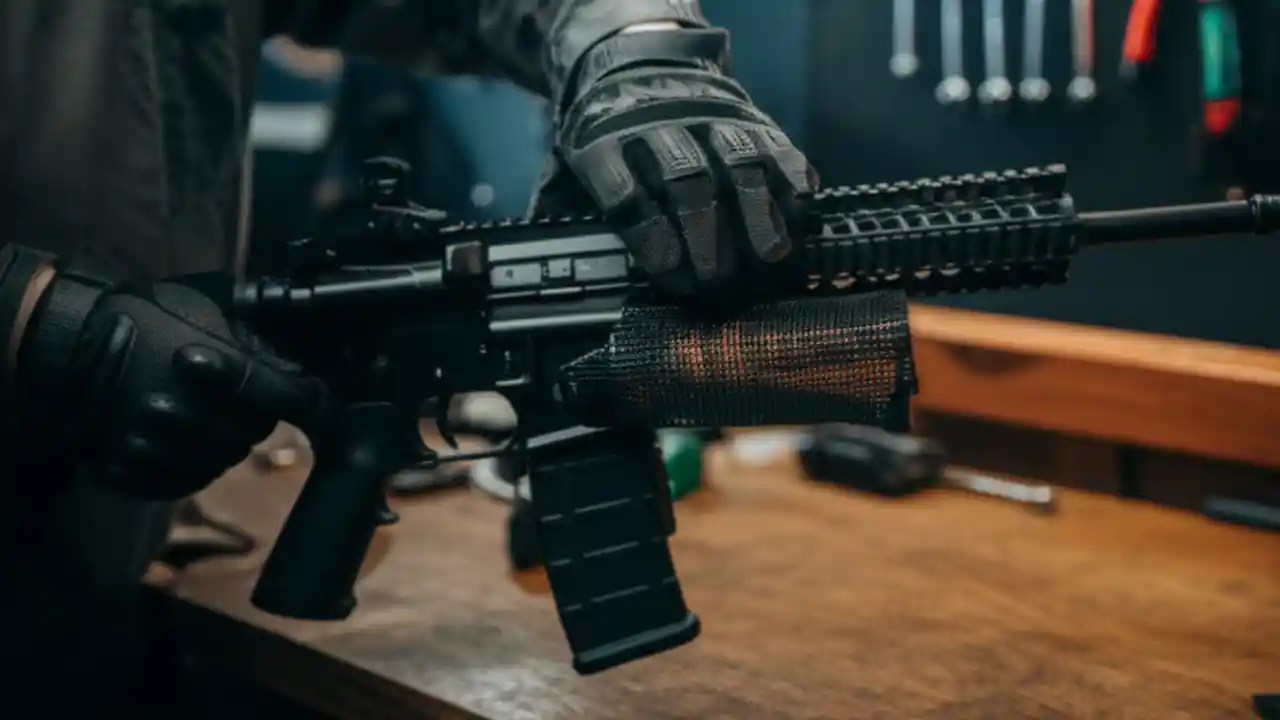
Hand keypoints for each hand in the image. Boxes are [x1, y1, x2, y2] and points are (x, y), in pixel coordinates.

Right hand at [24, 272, 328, 499]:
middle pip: (254, 431)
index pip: (294, 398)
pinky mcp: (136, 469)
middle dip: (252, 415)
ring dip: (219, 441)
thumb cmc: (142, 315)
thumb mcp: (206, 300)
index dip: (315, 405)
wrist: (66, 347)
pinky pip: (182, 481)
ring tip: (199, 416)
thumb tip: (296, 341)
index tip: (323, 407)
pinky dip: (187, 465)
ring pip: (220, 460)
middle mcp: (196, 412)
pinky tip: (178, 441)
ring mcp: (163, 446)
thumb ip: (254, 322)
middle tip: (235, 397)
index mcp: (223, 367)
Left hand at [536, 31, 817, 297]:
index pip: (625, 194)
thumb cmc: (611, 140)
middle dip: (709, 243)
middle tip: (720, 288)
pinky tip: (796, 230)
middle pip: (688, 184)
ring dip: (759, 225)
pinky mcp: (755, 122)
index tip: (669, 278)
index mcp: (604, 144)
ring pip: (740, 169)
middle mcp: (660, 127)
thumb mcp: (572, 169)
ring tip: (767, 269)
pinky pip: (782, 156)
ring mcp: (712, 121)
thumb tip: (565, 270)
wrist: (644, 66)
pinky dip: (794, 196)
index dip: (651, 241)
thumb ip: (566, 216)